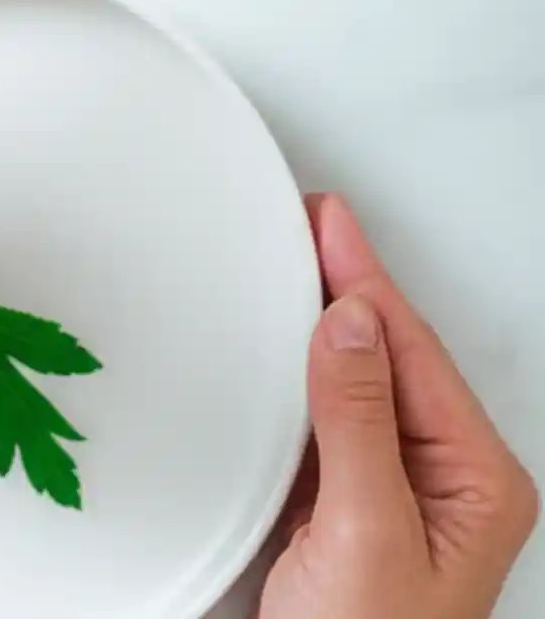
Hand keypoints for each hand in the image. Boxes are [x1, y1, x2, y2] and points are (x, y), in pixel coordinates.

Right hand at [259, 194, 538, 617]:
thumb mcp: (364, 534)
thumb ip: (357, 425)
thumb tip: (349, 327)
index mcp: (473, 479)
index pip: (411, 355)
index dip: (368, 281)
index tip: (330, 224)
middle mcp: (440, 477)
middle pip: (393, 355)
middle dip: (352, 284)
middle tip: (314, 224)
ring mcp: (392, 488)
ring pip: (358, 380)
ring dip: (324, 322)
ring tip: (301, 265)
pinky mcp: (344, 502)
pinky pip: (325, 416)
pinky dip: (299, 373)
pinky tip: (284, 346)